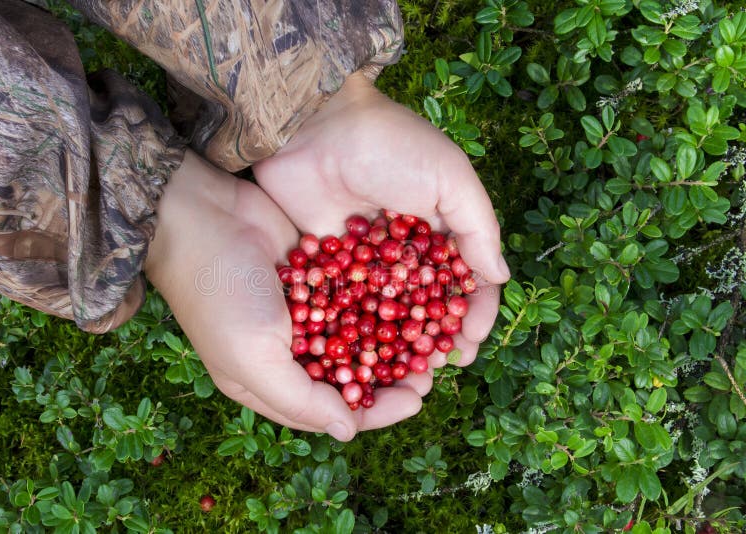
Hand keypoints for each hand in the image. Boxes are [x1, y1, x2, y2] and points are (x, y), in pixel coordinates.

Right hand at [145, 151, 425, 440]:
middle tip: (431, 369)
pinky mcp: (314, 275)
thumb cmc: (220, 294)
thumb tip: (347, 432)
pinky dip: (379, 301)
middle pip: (349, 376)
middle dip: (390, 376)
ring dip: (391, 339)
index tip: (416, 400)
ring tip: (429, 336)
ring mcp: (302, 311)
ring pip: (357, 336)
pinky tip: (411, 297)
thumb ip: (300, 399)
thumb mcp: (252, 358)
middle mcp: (287, 351)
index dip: (375, 411)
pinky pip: (353, 295)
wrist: (201, 214)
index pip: (328, 411)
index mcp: (266, 381)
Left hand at [254, 72, 509, 369]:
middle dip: (436, 337)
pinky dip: (356, 331)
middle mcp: (404, 249)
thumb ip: (477, 228)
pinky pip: (345, 304)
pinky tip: (362, 358)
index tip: (470, 343)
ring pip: (386, 312)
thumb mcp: (450, 177)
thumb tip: (500, 277)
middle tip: (438, 368)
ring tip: (405, 375)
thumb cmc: (391, 145)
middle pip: (426, 304)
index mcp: (439, 227)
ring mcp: (364, 259)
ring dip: (399, 345)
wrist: (315, 125)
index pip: (464, 279)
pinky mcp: (326, 263)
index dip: (472, 313)